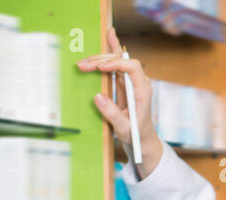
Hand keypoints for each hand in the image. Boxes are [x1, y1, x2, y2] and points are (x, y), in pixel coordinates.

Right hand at [77, 27, 163, 177]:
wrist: (141, 138)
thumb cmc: (136, 134)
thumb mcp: (124, 128)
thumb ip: (113, 114)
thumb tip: (98, 96)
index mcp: (142, 91)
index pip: (133, 68)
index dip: (117, 63)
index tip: (102, 68)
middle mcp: (138, 82)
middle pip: (121, 61)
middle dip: (101, 61)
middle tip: (83, 66)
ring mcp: (130, 80)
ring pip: (115, 61)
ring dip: (98, 59)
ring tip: (83, 62)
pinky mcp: (123, 82)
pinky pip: (115, 63)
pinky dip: (108, 52)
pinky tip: (109, 35)